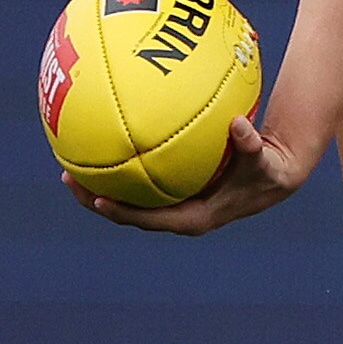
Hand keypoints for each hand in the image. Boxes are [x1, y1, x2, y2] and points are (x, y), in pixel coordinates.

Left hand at [63, 114, 310, 235]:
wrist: (274, 176)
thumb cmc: (267, 170)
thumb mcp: (263, 161)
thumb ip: (250, 145)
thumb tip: (237, 124)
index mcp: (194, 218)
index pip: (150, 220)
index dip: (122, 212)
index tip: (98, 199)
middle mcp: (178, 215)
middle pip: (128, 213)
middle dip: (96, 198)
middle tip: (69, 179)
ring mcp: (173, 204)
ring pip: (129, 200)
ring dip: (100, 186)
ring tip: (71, 167)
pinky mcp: (174, 192)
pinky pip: (140, 184)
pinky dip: (122, 171)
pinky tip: (105, 147)